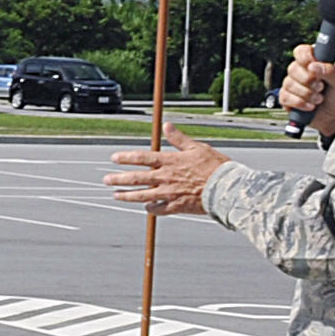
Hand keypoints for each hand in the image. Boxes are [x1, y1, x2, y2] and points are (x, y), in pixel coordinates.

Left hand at [103, 133, 227, 219]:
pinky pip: (158, 209)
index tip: (114, 158)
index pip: (142, 158)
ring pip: (142, 195)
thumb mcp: (197, 147)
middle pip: (136, 178)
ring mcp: (169, 193)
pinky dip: (150, 208)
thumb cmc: (215, 167)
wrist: (228, 188)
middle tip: (106, 179)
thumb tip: (166, 126)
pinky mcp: (176, 206)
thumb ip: (179, 139)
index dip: (126, 157)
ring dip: (127, 195)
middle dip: (118, 179)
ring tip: (116, 195)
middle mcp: (166, 177)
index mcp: (170, 161)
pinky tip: (146, 207)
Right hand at [277, 50, 334, 135]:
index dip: (304, 56)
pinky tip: (310, 106)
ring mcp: (292, 86)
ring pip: (289, 84)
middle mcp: (301, 73)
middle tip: (321, 87)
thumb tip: (314, 66)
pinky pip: (285, 97)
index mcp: (314, 64)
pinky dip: (300, 103)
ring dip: (306, 94)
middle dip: (308, 80)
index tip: (312, 64)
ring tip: (318, 99)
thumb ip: (330, 71)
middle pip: (293, 68)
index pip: (301, 51)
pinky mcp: (287, 99)